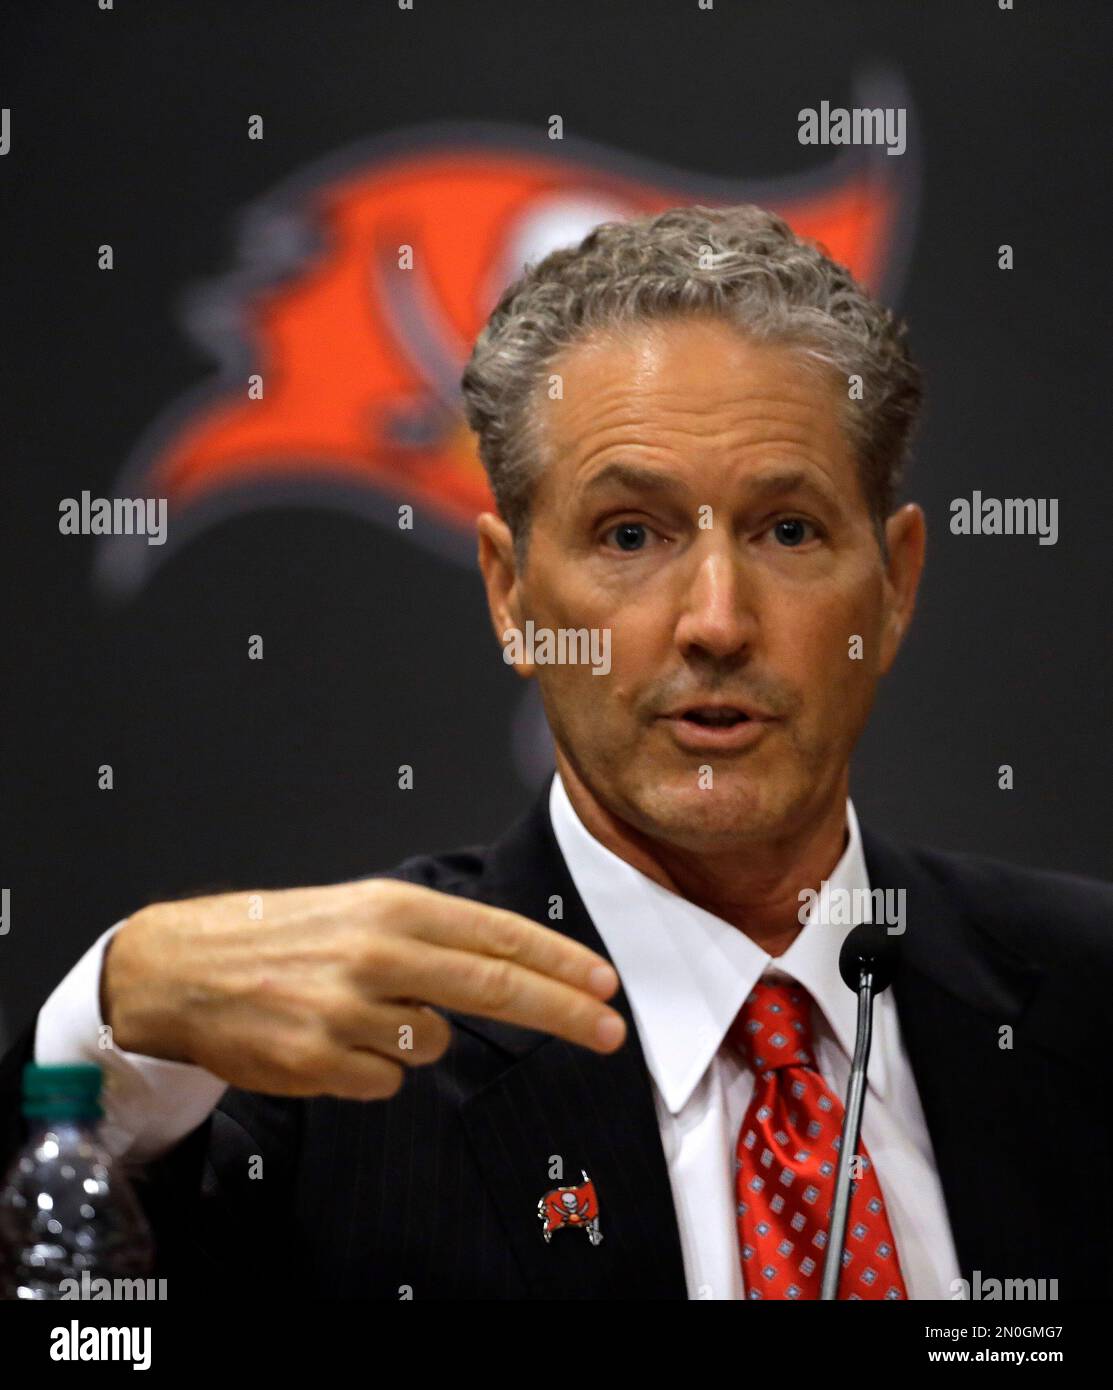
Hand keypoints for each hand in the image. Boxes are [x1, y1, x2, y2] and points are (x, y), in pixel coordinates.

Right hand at [100, 880, 625, 1100]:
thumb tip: (511, 965)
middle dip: (563, 1011)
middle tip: (610, 1030)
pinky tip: (326, 1040)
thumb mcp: (361, 910)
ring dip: (410, 1037)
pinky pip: (385, 1081)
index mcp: (392, 906)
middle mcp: (376, 953)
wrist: (185, 967)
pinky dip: (368, 1067)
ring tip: (354, 1011)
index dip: (559, 960)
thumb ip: (432, 936)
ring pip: (433, 1044)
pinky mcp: (318, 1061)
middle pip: (495, 987)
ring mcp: (346, 1010)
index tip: (604, 983)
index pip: (497, 933)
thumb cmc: (283, 936)